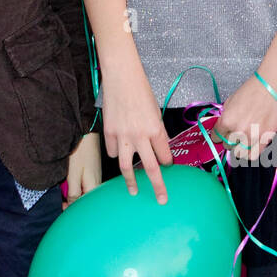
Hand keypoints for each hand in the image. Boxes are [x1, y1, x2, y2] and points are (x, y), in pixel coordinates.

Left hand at [63, 132, 101, 207]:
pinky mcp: (92, 169)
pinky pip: (84, 180)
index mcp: (94, 187)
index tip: (62, 206)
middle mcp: (97, 183)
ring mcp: (95, 175)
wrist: (85, 133)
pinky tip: (70, 176)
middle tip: (62, 194)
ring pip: (84, 189)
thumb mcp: (73, 176)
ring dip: (74, 189)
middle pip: (85, 197)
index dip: (72, 207)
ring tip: (65, 183)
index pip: (84, 204)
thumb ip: (74, 193)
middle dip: (72, 198)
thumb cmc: (80, 153)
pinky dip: (76, 181)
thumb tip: (72, 205)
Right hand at [101, 56, 172, 201]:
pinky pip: (112, 152)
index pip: (165, 156)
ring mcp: (123, 136)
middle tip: (162, 199)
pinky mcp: (108, 133)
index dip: (168, 162)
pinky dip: (116, 154)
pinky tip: (118, 152)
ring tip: (133, 191)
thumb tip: (160, 147)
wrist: (121, 78)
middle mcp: (141, 136)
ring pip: (126, 167)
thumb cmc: (141, 91)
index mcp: (156, 130)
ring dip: (131, 181)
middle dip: (158, 186)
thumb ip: (157, 132)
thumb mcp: (156, 112)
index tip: (168, 165)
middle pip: (151, 169)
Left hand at [217, 72, 276, 162]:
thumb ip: (225, 117)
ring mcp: (252, 137)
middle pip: (227, 145)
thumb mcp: (230, 101)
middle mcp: (238, 131)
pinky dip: (250, 152)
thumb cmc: (252, 90)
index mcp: (227, 120)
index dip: (218, 134)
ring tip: (243, 140)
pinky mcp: (265, 139)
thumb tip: (223, 127)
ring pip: (239, 153)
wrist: (272, 87)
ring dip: (240, 147)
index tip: (222, 133)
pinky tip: (251, 145)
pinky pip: (253, 154)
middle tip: (235, 133)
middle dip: (230, 139)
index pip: (216, 136)